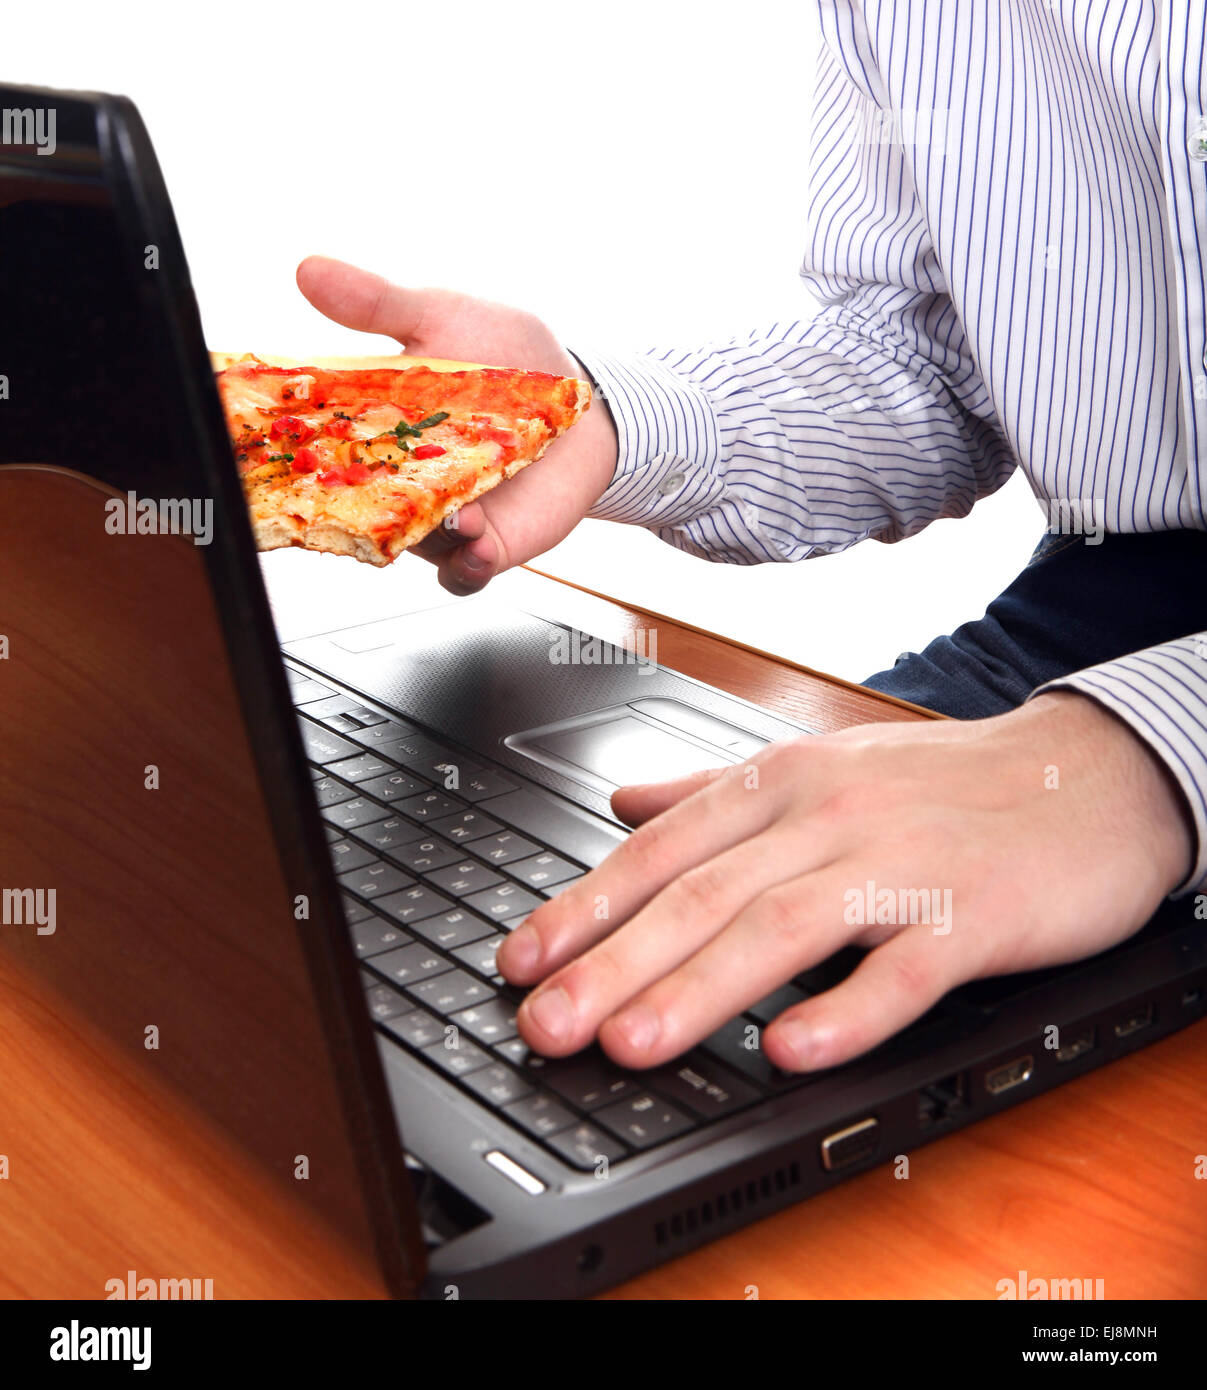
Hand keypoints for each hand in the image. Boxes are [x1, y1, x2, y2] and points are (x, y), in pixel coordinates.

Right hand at [295, 256, 618, 593]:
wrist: (583, 401)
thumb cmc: (506, 355)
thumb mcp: (441, 316)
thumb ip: (376, 304)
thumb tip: (307, 269)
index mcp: (376, 429)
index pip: (321, 452)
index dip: (295, 459)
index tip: (281, 458)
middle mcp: (403, 483)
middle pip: (363, 512)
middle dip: (363, 513)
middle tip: (375, 500)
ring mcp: (445, 516)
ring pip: (417, 546)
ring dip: (429, 538)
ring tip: (452, 517)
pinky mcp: (488, 543)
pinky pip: (464, 574)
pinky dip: (466, 569)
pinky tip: (476, 549)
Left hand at [497, 692, 1192, 1070]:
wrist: (1085, 776)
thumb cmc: (939, 784)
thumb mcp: (816, 769)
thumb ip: (712, 792)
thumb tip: (620, 804)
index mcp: (783, 785)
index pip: (663, 850)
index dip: (586, 907)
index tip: (521, 961)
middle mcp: (829, 818)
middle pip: (703, 894)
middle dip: (614, 962)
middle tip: (546, 1022)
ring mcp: (900, 865)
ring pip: (784, 928)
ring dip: (700, 989)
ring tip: (630, 1044)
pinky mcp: (971, 913)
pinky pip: (902, 969)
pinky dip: (845, 1011)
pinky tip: (789, 1051)